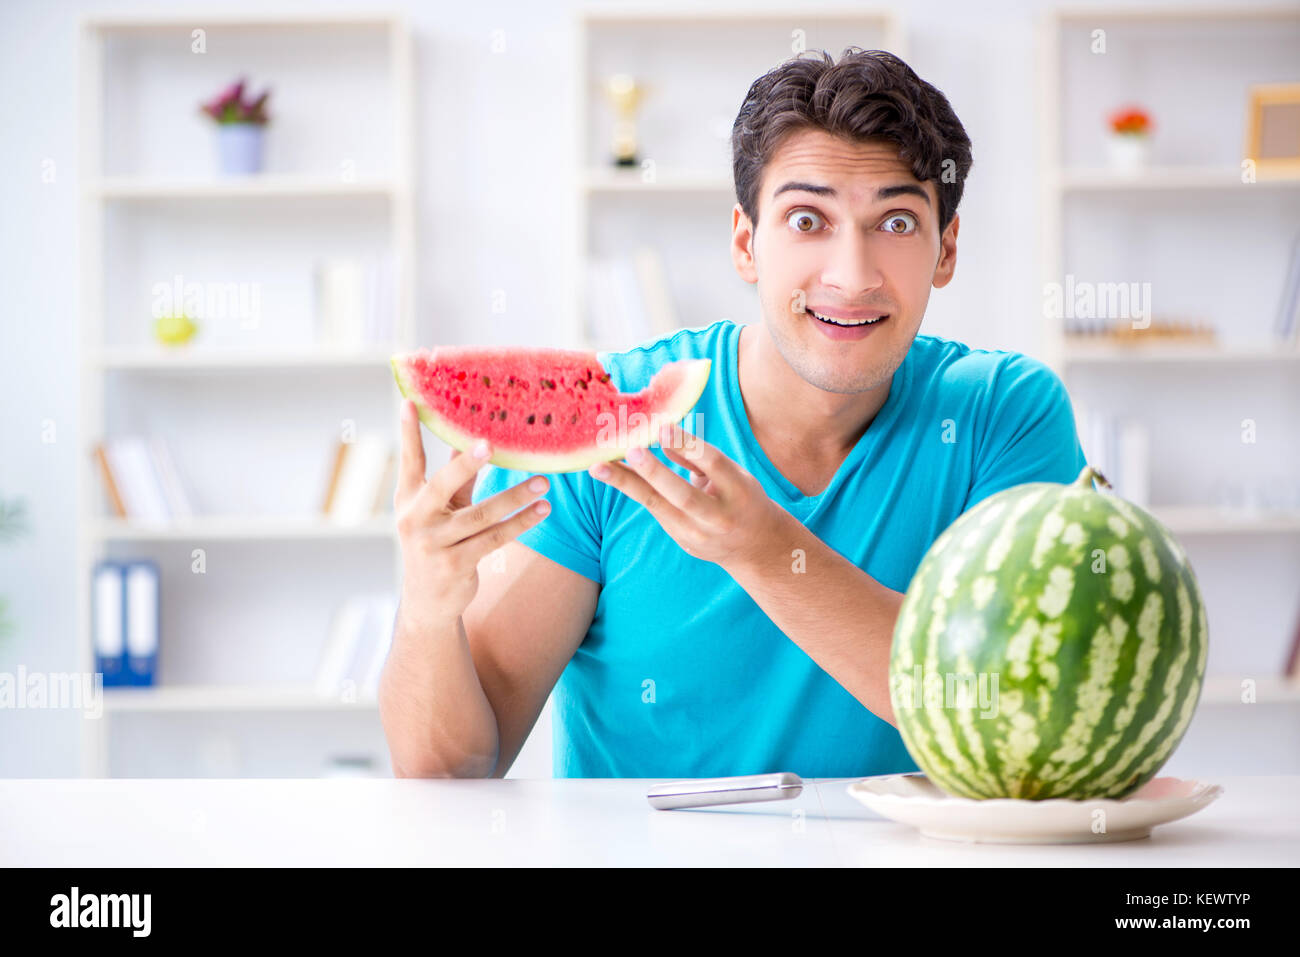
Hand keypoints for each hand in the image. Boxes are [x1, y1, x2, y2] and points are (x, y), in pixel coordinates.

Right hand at [394, 399, 550, 628]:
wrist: (427, 601)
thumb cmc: (436, 543)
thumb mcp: (437, 510)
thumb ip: (452, 477)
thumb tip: (467, 438)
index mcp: (408, 499)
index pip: (409, 460)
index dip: (408, 432)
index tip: (410, 402)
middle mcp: (416, 519)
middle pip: (443, 484)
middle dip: (466, 463)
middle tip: (491, 443)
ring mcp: (434, 544)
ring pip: (480, 515)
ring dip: (515, 497)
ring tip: (544, 482)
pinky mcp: (456, 564)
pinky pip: (494, 539)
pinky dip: (520, 523)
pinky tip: (541, 510)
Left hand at [587, 422, 787, 571]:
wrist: (755, 547)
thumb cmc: (742, 498)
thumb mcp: (733, 475)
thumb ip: (700, 458)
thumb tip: (663, 436)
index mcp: (739, 491)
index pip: (713, 464)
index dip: (688, 446)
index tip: (663, 428)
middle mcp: (719, 516)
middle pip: (683, 495)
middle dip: (654, 473)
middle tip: (630, 450)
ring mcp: (698, 534)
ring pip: (658, 506)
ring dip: (626, 484)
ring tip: (598, 467)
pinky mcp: (682, 541)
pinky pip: (655, 511)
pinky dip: (634, 490)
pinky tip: (613, 474)